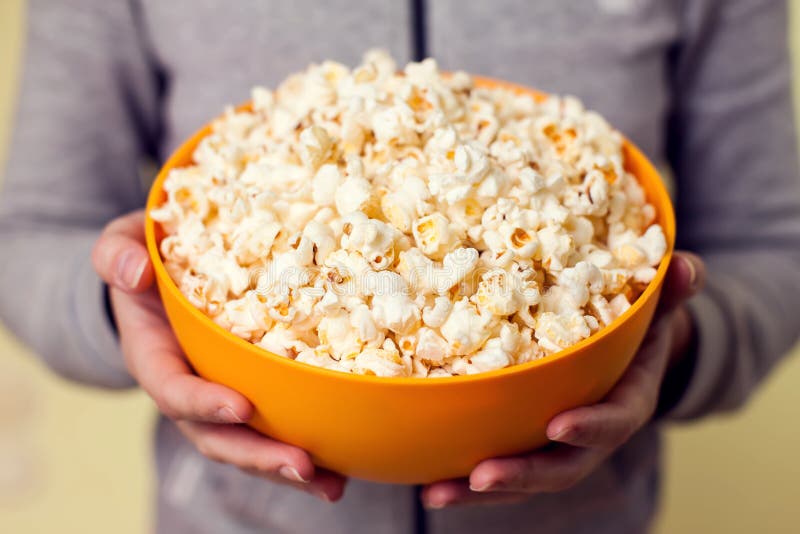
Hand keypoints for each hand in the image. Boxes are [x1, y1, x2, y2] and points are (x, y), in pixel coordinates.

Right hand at [92, 210, 345, 501]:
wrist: (158, 277)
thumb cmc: (144, 259)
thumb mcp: (121, 245)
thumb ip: (118, 256)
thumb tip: (135, 274)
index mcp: (154, 356)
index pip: (174, 390)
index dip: (204, 404)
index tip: (242, 408)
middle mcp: (186, 388)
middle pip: (217, 437)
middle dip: (258, 456)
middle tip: (303, 465)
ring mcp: (217, 399)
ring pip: (247, 446)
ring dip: (286, 469)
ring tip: (331, 485)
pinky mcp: (247, 398)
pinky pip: (271, 431)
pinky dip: (304, 452)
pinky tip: (342, 468)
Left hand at [422, 251, 705, 508]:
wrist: (625, 357)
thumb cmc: (636, 327)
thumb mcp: (657, 306)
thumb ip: (671, 290)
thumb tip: (688, 266)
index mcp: (624, 401)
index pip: (613, 422)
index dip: (589, 427)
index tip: (557, 425)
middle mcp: (588, 433)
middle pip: (559, 468)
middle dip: (521, 475)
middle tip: (480, 477)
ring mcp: (553, 445)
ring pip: (521, 477)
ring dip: (477, 491)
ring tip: (435, 493)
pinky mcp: (524, 444)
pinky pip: (496, 463)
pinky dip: (461, 478)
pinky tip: (424, 480)